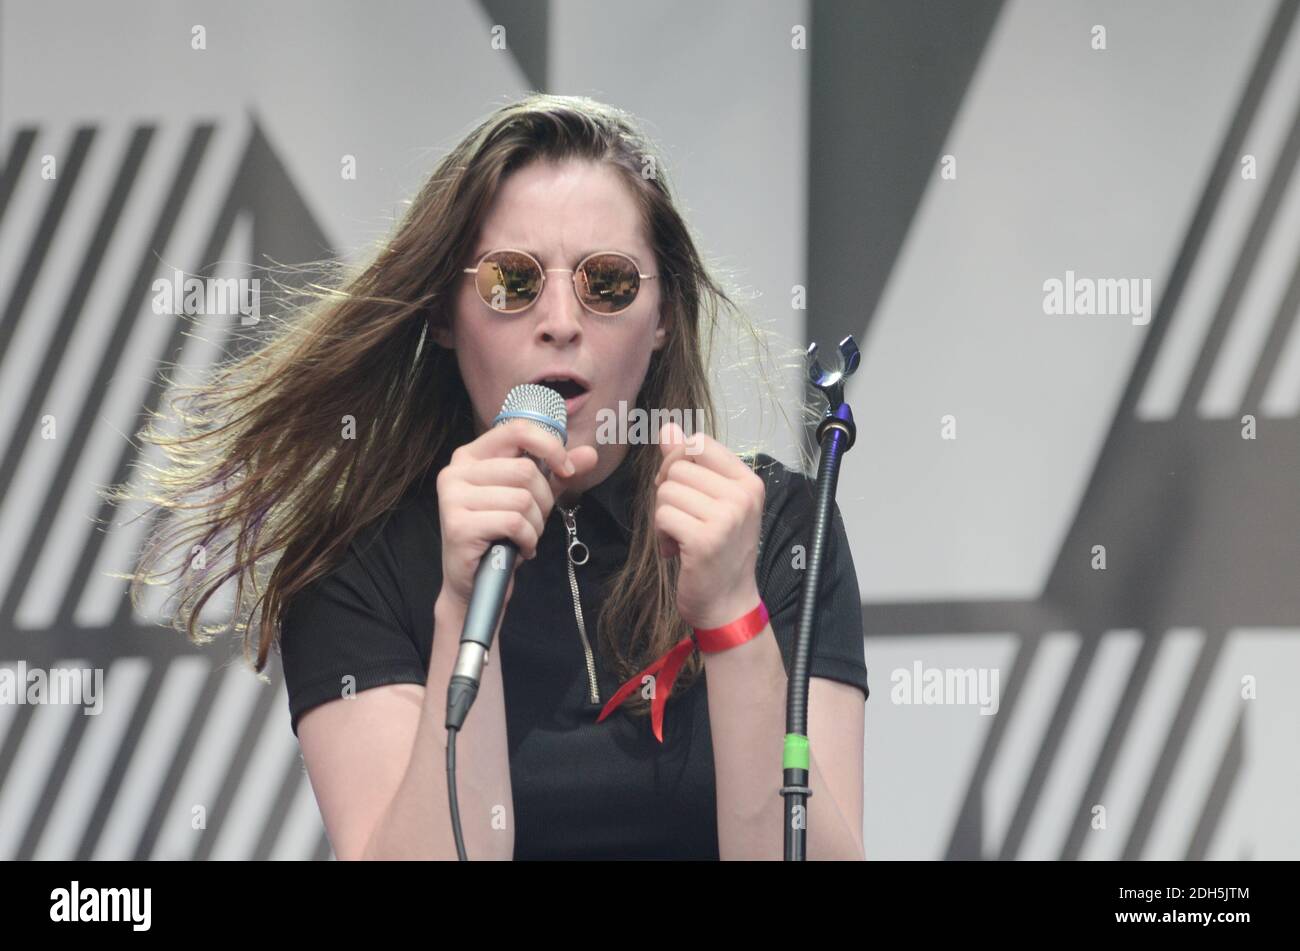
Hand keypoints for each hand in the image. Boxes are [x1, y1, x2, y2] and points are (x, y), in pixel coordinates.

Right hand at [435, 420, 598, 613]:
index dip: (550, 447)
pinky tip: (519, 549)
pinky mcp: (458, 525)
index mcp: (471, 456)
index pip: (517, 430)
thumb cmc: (501, 535)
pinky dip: (528, 539)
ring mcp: (452, 498)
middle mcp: (456, 471)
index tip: (566, 470)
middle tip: (535, 521)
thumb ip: (558, 474)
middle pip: (525, 471)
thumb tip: (590, 454)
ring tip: (524, 537)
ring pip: (522, 499)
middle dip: (544, 501)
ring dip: (535, 524)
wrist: (475, 583)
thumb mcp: (533, 498)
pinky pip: (514, 522)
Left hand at [653, 422, 764, 629]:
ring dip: (663, 517)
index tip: (682, 488)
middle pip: (678, 467)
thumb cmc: (718, 552)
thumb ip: (689, 463)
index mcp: (748, 481)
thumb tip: (667, 428)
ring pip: (666, 491)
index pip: (700, 442)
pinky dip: (661, 535)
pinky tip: (675, 551)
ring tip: (679, 538)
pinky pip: (662, 515)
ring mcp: (726, 517)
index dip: (678, 460)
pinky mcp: (705, 539)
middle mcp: (742, 496)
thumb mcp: (711, 501)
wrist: (727, 602)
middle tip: (680, 520)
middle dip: (667, 493)